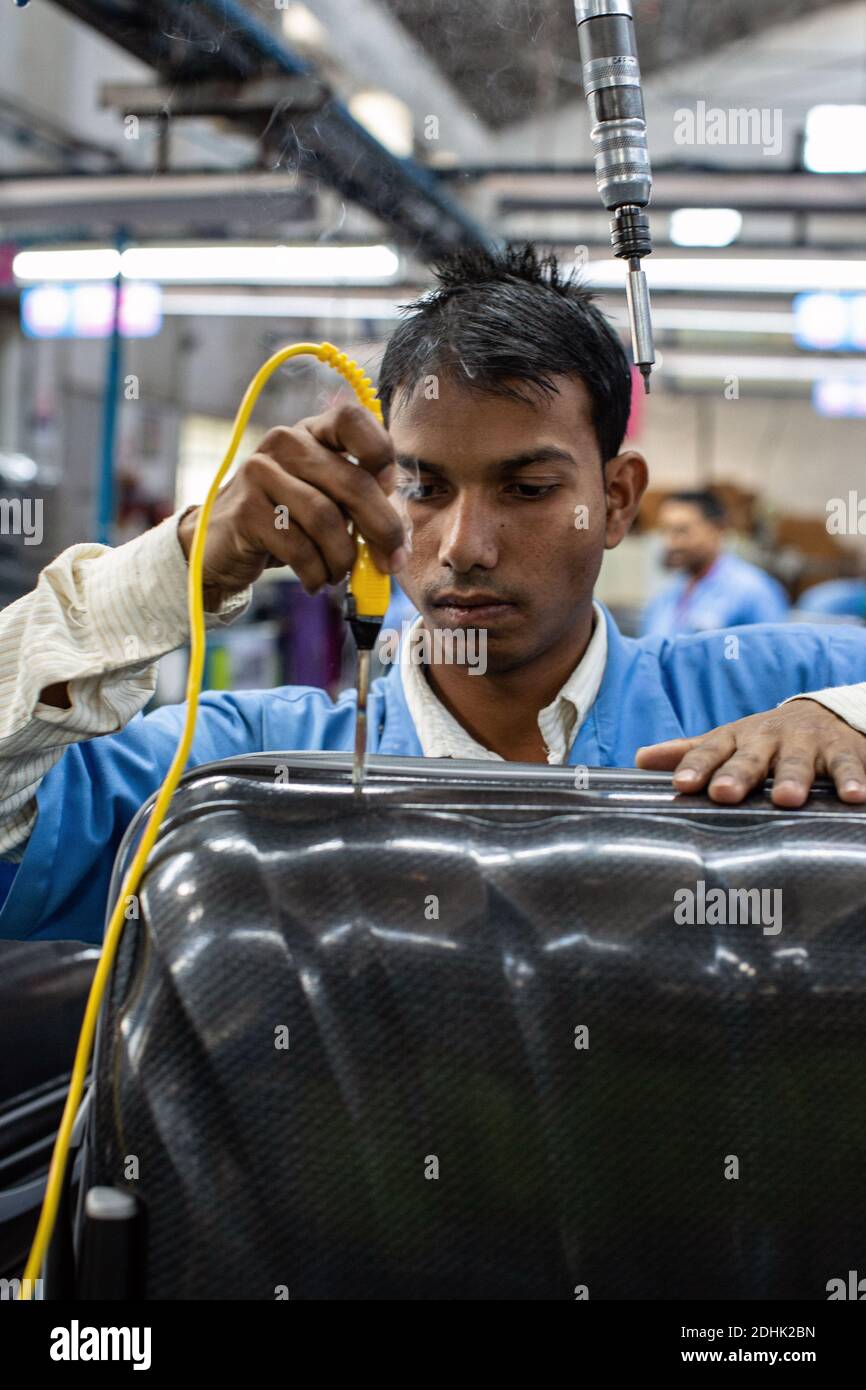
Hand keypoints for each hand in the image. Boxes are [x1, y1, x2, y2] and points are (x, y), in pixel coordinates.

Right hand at [177, 401, 406, 604]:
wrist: (222, 546)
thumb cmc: (286, 522)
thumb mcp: (324, 501)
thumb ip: (358, 502)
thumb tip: (397, 535)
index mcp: (311, 433)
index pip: (351, 419)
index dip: (379, 451)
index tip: (390, 486)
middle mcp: (284, 443)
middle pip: (352, 482)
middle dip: (381, 529)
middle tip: (391, 561)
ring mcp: (260, 473)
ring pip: (326, 519)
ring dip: (344, 558)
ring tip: (340, 574)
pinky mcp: (246, 510)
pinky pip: (299, 547)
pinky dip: (317, 572)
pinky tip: (316, 581)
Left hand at [635, 699, 865, 806]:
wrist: (826, 715)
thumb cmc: (766, 740)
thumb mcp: (729, 741)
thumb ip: (689, 752)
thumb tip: (639, 758)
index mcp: (737, 738)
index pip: (710, 751)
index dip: (695, 766)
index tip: (682, 783)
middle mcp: (769, 739)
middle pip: (751, 758)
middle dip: (738, 774)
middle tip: (725, 793)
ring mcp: (807, 744)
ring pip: (799, 761)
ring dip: (794, 778)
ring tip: (788, 799)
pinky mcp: (843, 752)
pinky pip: (847, 767)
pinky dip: (852, 781)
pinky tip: (855, 797)